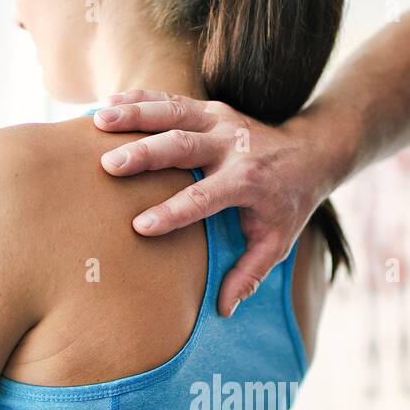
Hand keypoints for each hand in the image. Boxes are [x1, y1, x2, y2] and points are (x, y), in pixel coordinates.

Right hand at [93, 92, 340, 316]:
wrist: (311, 152)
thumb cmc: (288, 204)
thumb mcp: (277, 243)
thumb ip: (250, 274)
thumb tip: (225, 310)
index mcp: (246, 182)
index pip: (204, 198)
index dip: (173, 212)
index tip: (141, 226)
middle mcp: (232, 147)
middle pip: (183, 146)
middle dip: (145, 154)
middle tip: (109, 166)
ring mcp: (221, 121)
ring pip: (173, 112)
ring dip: (135, 115)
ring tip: (98, 122)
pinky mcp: (211, 108)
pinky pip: (171, 99)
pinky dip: (139, 99)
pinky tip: (107, 104)